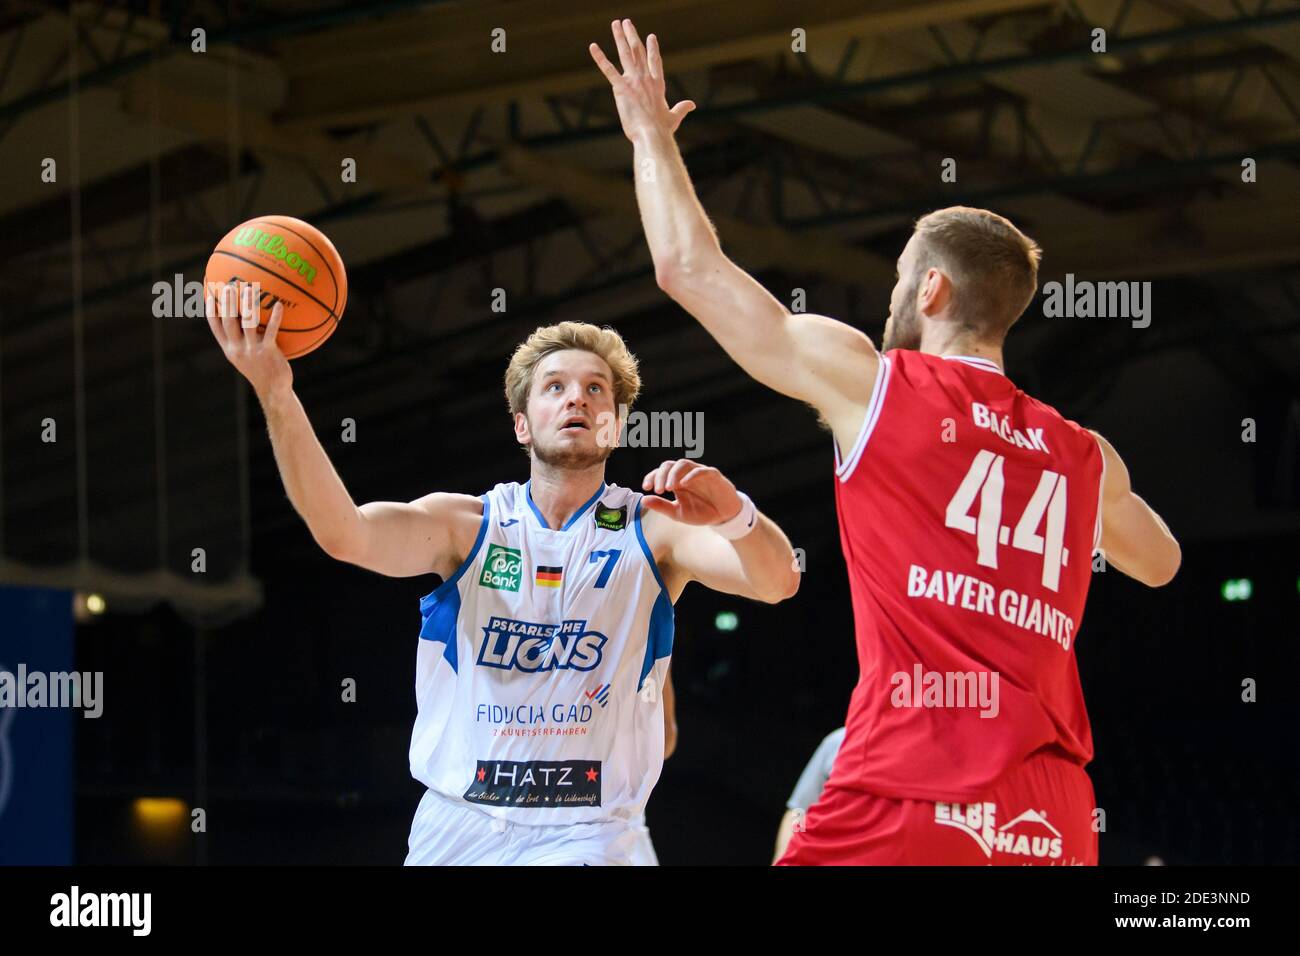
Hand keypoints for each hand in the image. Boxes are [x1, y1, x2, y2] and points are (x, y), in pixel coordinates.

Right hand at [206, 282, 291, 398]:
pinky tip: (278, 304)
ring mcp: (252, 350)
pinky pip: (271, 330)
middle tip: (228, 286)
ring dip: (248, 305)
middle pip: (228, 321)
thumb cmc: (261, 370)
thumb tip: (243, 318)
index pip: (215, 328)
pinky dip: (274, 317)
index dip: (211, 311)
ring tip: (250, 289)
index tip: (209, 295)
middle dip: (227, 303)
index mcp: (229, 349)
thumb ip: (241, 340)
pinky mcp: (268, 352)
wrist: (273, 389)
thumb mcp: (245, 356)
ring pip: (248, 323)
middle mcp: (238, 349)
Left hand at [589, 19, 695, 142]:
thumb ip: (682, 108)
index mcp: (658, 84)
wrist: (652, 135)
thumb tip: (692, 105)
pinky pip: (608, 70)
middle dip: (632, 35)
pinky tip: (593, 47)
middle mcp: (646, 78)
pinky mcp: (621, 88)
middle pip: (638, 51)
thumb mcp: (674, 117)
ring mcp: (633, 81)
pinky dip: (600, 58)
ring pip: (625, 54)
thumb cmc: (662, 130)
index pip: (654, 62)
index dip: (652, 48)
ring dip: (619, 37)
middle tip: (627, 23)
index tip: (650, 36)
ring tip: (615, 24)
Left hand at [641, 459, 741, 525]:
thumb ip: (661, 506)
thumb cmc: (701, 512)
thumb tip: (643, 500)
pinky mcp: (713, 475)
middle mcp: (686, 474)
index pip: (660, 472)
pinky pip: (701, 470)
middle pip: (669, 465)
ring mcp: (699, 473)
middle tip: (658, 490)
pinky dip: (691, 475)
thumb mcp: (678, 513)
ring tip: (668, 488)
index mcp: (676, 481)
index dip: (652, 477)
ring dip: (673, 474)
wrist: (723, 517)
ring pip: (683, 464)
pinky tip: (684, 484)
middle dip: (660, 475)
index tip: (646, 487)